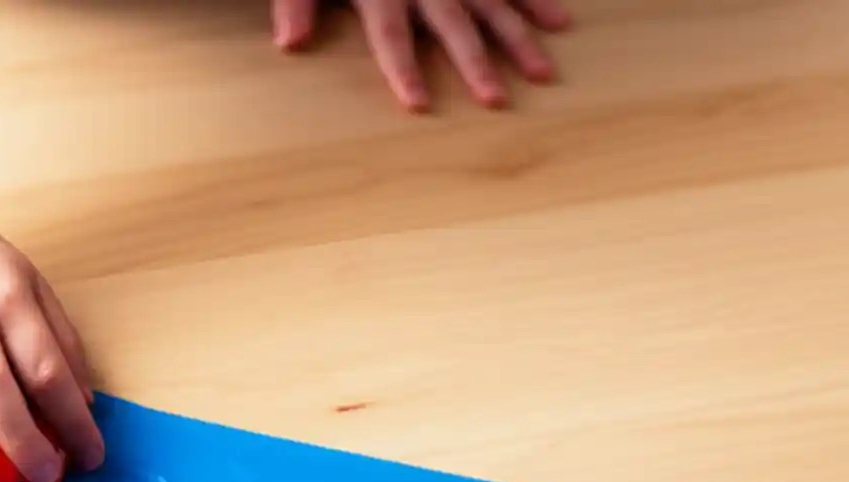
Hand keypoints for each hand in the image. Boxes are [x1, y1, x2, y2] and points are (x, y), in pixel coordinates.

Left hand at [272, 0, 571, 110]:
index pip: (391, 34)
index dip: (403, 68)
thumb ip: (298, 2)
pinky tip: (559, 22)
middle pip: (452, 24)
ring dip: (519, 37)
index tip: (418, 104)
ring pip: (493, 2)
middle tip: (496, 100)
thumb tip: (289, 44)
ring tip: (543, 73)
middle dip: (475, 62)